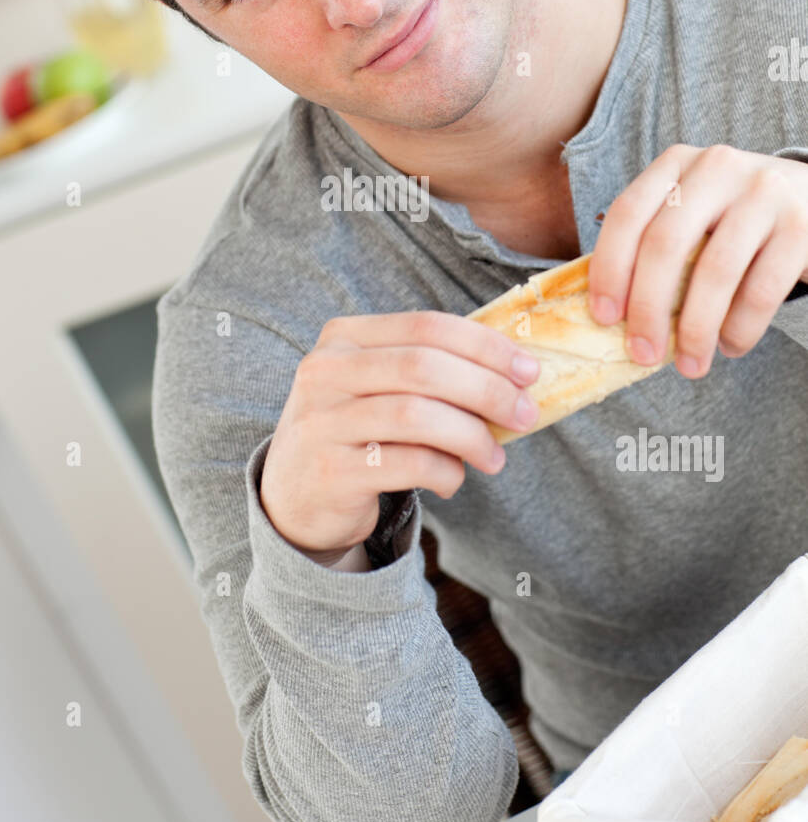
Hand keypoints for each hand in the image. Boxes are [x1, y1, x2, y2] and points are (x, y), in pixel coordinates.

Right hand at [259, 310, 540, 562]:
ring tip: (495, 457)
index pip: (427, 326)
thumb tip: (516, 372)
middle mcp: (325, 372)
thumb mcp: (377, 386)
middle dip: (487, 389)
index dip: (486, 346)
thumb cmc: (357, 431)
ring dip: (472, 436)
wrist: (293, 495)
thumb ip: (430, 370)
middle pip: (424, 366)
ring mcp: (323, 422)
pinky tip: (454, 480)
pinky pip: (407, 465)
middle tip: (525, 414)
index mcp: (344, 337)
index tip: (529, 370)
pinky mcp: (331, 472)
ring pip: (417, 415)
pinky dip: (445, 472)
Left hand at [586, 143, 807, 379]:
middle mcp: (718, 168)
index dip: (609, 269)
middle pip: (665, 243)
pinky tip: (730, 346)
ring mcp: (764, 193)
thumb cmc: (738, 217)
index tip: (604, 318)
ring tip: (690, 364)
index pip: (628, 213)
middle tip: (642, 354)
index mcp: (678, 163)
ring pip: (715, 271)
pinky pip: (761, 290)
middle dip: (647, 308)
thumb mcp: (695, 210)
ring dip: (696, 329)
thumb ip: (657, 241)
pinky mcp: (802, 226)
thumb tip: (612, 314)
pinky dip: (740, 328)